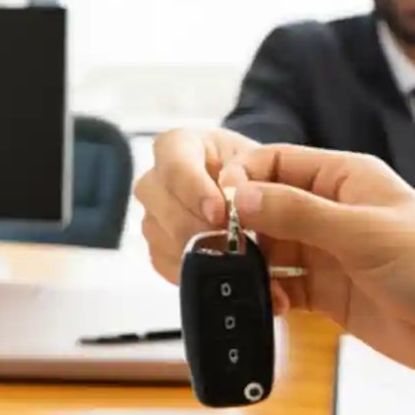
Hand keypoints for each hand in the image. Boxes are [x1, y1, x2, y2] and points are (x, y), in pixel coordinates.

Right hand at [134, 128, 259, 283]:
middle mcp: (157, 177)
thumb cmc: (254, 173)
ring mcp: (153, 213)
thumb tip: (237, 209)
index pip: (173, 162)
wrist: (253, 195)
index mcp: (180, 146)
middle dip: (196, 225)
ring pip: (159, 233)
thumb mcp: (262, 164)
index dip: (194, 189)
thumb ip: (252, 179)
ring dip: (194, 248)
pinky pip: (162, 260)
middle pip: (159, 200)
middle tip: (230, 241)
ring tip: (231, 255)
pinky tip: (217, 266)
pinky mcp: (157, 245)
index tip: (220, 213)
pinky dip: (190, 268)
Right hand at [220, 144, 414, 383]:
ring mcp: (331, 253)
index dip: (242, 178)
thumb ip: (298, 213)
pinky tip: (267, 305)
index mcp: (346, 178)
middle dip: (240, 225)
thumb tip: (238, 194)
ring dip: (250, 263)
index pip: (276, 162)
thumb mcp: (362, 234)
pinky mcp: (331, 293)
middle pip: (267, 206)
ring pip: (271, 248)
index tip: (217, 205)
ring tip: (235, 280)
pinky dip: (268, 295)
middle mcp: (334, 210)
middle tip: (216, 248)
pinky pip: (283, 286)